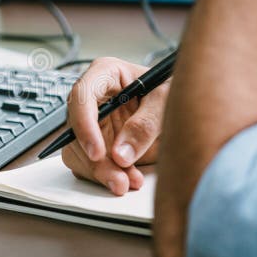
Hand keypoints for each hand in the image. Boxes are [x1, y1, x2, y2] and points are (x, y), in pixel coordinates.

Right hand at [62, 57, 169, 195]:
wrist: (181, 109)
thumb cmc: (173, 92)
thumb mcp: (165, 101)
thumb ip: (145, 124)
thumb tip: (121, 154)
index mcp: (104, 74)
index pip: (81, 97)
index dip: (84, 125)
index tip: (97, 152)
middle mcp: (92, 99)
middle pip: (75, 131)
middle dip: (95, 161)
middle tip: (119, 180)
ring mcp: (91, 123)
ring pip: (77, 152)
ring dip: (100, 172)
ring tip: (129, 181)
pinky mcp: (95, 144)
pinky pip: (88, 165)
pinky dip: (105, 177)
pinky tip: (128, 179)